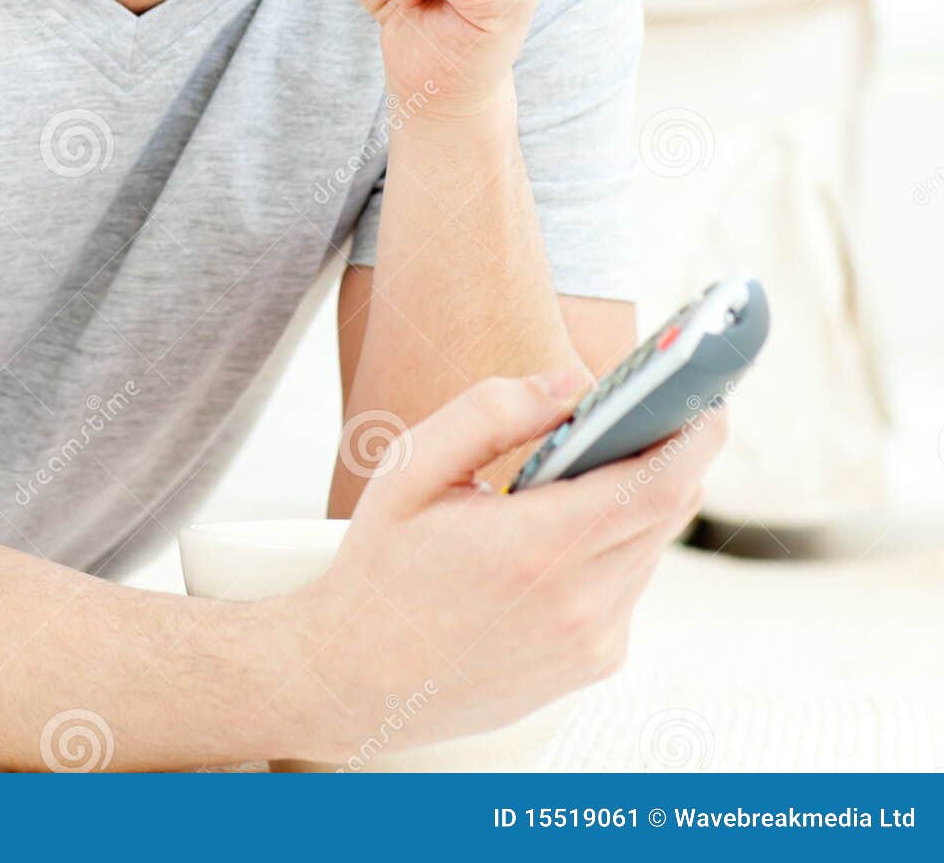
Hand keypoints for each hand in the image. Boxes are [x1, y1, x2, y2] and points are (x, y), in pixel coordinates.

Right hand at [281, 371, 726, 761]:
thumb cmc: (381, 567)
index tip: (704, 393)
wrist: (357, 678)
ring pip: (650, 547)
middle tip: (653, 406)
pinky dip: (614, 545)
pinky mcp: (593, 663)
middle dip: (670, 452)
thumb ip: (491, 411)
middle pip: (670, 510)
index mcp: (537, 547)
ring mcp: (591, 641)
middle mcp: (579, 603)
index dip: (695, 432)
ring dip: (637, 499)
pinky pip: (629, 585)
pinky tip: (561, 531)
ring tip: (594, 463)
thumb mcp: (414, 468)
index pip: (660, 483)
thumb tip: (573, 385)